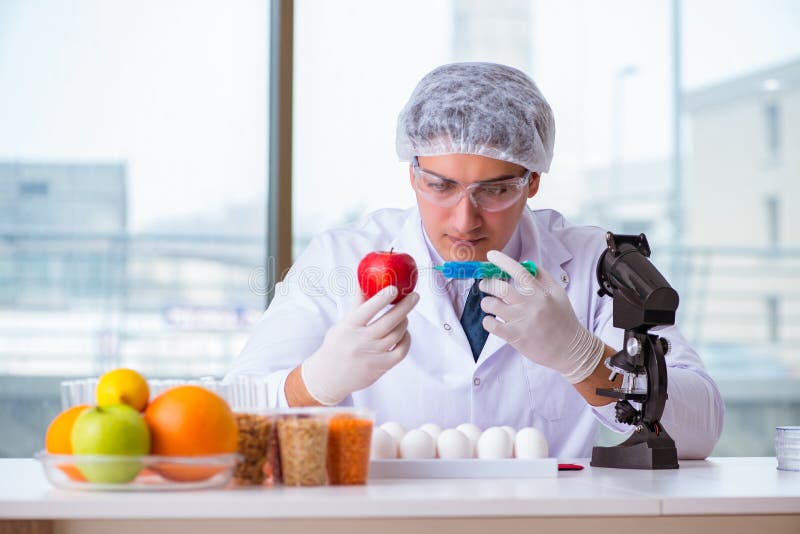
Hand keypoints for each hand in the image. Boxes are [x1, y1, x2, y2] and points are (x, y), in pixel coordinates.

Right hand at [301, 286, 418, 404]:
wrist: (329, 377)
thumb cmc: (337, 345)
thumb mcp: (343, 324)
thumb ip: (357, 304)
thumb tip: (365, 280)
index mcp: (349, 327)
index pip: (367, 310)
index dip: (381, 299)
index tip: (394, 288)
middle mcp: (360, 341)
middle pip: (388, 322)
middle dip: (404, 307)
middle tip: (414, 296)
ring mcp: (371, 356)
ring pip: (396, 335)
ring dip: (404, 322)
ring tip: (405, 315)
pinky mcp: (380, 367)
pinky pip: (401, 351)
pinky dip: (406, 339)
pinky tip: (404, 333)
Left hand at [479, 250, 604, 383]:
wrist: (571, 349)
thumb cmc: (564, 319)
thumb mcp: (558, 294)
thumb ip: (543, 277)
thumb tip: (525, 264)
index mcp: (541, 293)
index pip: (519, 271)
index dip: (502, 261)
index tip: (491, 255)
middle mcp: (530, 305)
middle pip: (500, 287)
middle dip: (487, 283)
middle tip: (484, 284)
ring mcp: (522, 322)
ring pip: (492, 305)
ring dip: (486, 302)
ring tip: (489, 304)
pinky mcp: (515, 337)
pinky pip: (491, 324)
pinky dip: (487, 321)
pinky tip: (492, 320)